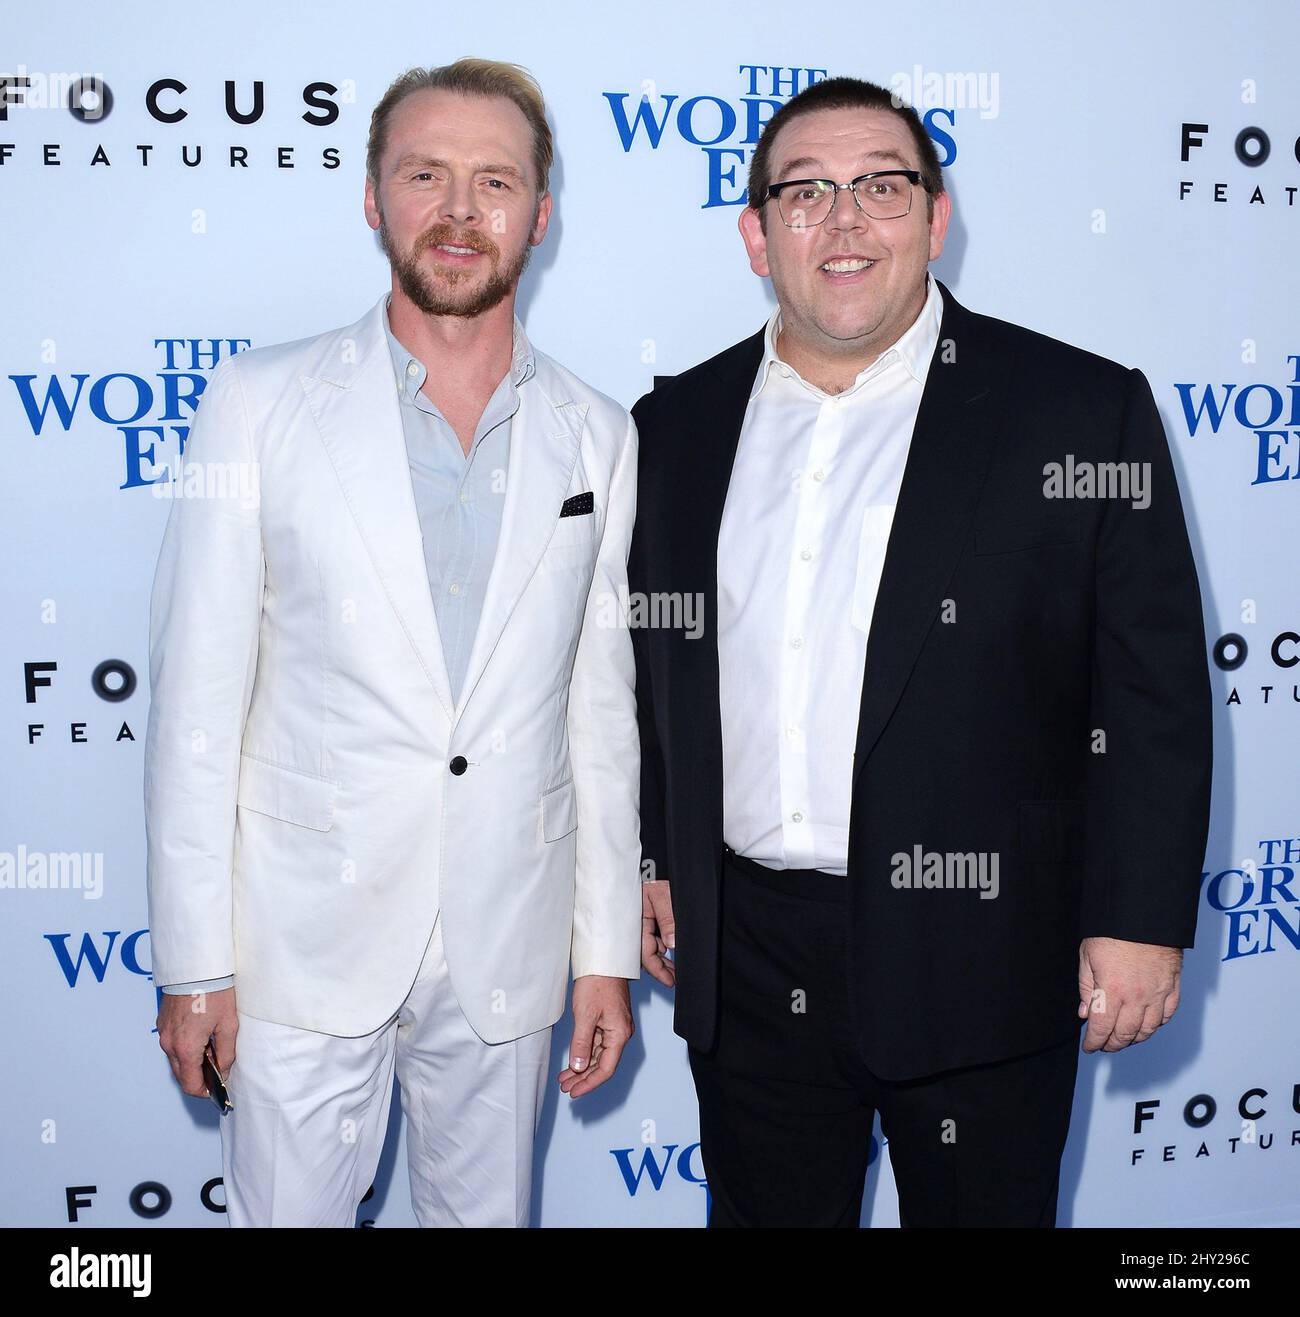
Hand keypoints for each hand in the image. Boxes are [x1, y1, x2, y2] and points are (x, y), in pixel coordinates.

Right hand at [157, 986, 238, 1096]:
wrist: (196, 967)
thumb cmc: (214, 992)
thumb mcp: (228, 1024)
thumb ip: (226, 1053)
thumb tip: (224, 1071)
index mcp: (185, 1047)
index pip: (190, 1084)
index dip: (204, 1091)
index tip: (217, 1090)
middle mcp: (169, 1043)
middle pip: (182, 1074)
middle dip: (199, 1076)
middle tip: (219, 1067)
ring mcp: (163, 1033)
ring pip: (176, 1060)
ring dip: (192, 1061)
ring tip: (213, 1047)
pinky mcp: (163, 1023)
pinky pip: (172, 1045)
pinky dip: (185, 1048)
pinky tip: (201, 1036)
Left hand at [557, 975, 632, 1098]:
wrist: (603, 960)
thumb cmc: (598, 982)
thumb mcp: (585, 1015)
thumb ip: (581, 1043)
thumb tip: (577, 1067)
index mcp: (619, 1034)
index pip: (605, 1069)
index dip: (589, 1083)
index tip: (574, 1092)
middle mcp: (620, 1034)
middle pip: (602, 1064)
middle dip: (583, 1077)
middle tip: (565, 1087)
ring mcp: (614, 1028)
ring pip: (597, 1055)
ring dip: (581, 1067)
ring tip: (564, 1078)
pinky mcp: (608, 1021)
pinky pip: (596, 1044)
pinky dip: (583, 1054)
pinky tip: (572, 1061)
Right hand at [641, 880, 675, 987]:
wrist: (651, 862)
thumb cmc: (652, 873)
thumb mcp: (662, 896)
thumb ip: (667, 919)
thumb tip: (672, 943)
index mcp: (635, 922)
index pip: (645, 954)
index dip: (657, 970)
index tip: (669, 981)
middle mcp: (636, 925)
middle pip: (646, 955)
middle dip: (660, 969)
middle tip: (674, 980)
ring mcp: (641, 923)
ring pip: (650, 948)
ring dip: (662, 960)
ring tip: (675, 971)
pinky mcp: (646, 919)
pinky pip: (652, 939)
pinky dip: (661, 948)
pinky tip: (669, 954)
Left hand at [1077, 937, 1181, 1052]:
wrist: (1144, 914)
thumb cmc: (1112, 931)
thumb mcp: (1087, 956)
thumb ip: (1085, 987)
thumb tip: (1085, 1013)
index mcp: (1112, 990)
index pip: (1102, 1028)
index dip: (1094, 1042)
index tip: (1089, 1047)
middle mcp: (1136, 997)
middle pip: (1125, 1034)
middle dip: (1113, 1044)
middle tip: (1104, 1045)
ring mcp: (1157, 994)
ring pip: (1148, 1030)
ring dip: (1134, 1039)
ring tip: (1123, 1038)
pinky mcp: (1172, 987)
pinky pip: (1167, 1015)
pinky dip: (1156, 1025)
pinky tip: (1147, 1025)